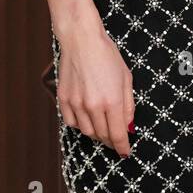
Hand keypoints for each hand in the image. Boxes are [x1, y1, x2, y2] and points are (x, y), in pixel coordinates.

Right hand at [56, 22, 134, 155]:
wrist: (81, 40)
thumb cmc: (107, 55)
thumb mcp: (126, 78)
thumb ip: (128, 104)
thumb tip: (128, 125)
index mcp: (111, 101)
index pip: (117, 135)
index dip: (123, 146)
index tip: (126, 152)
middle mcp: (93, 106)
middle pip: (103, 136)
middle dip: (111, 141)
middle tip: (116, 139)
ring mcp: (76, 104)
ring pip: (87, 132)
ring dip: (97, 133)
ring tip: (103, 125)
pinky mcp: (63, 100)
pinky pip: (72, 122)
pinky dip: (80, 124)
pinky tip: (87, 117)